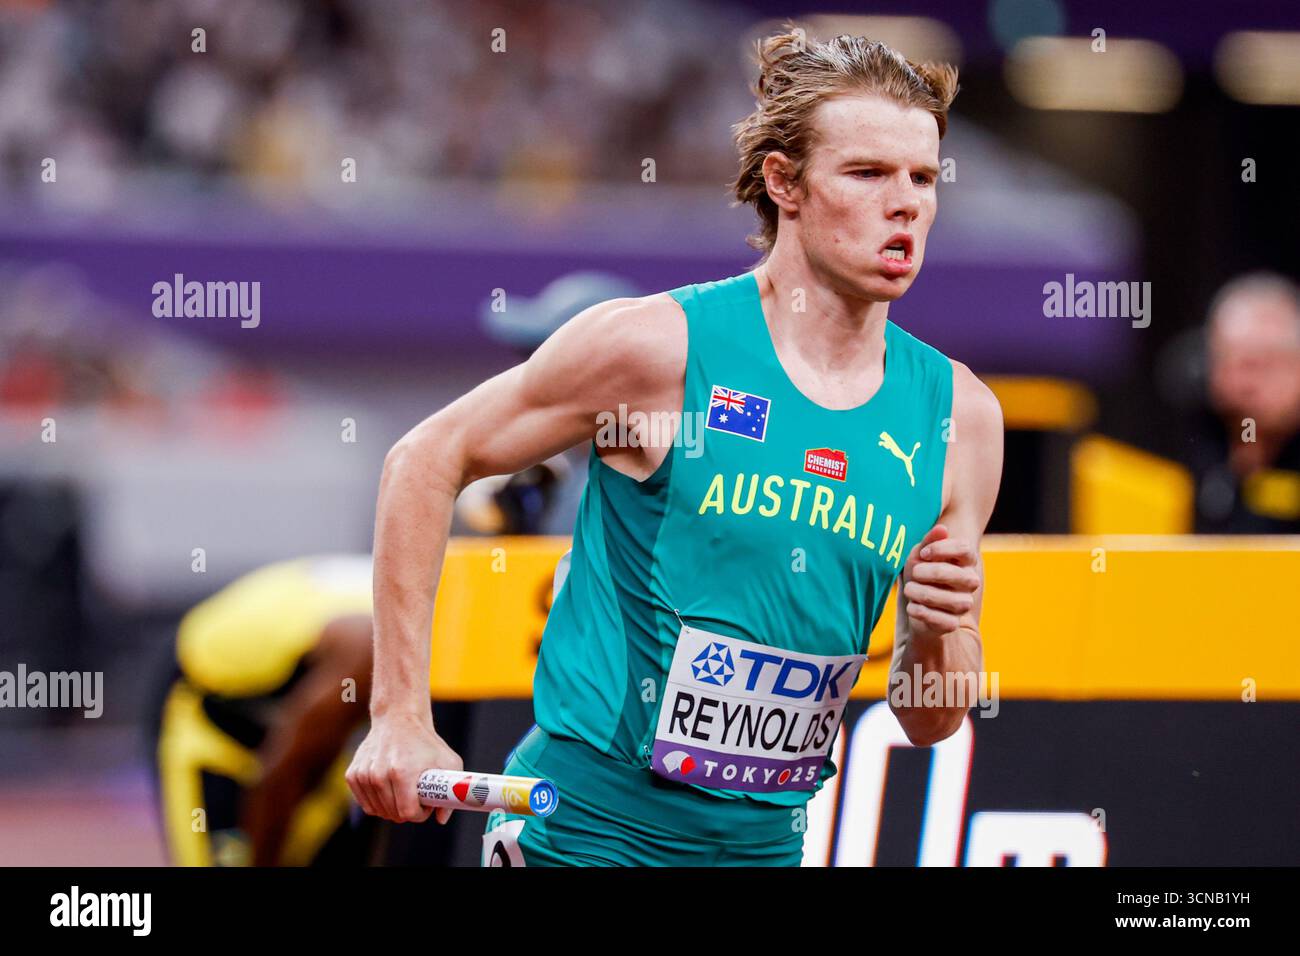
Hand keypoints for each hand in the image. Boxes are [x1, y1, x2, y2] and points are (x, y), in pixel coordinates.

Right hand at [346, 712, 463, 823]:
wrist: (398, 718)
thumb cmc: (425, 741)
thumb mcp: (449, 761)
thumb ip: (450, 792)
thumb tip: (441, 818)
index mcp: (402, 772)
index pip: (407, 813)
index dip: (420, 814)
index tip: (425, 805)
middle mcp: (379, 774)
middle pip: (393, 814)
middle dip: (407, 812)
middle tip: (416, 798)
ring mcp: (363, 774)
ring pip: (378, 811)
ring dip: (391, 808)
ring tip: (403, 791)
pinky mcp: (353, 774)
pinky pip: (365, 804)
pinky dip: (377, 802)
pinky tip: (389, 789)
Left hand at [901, 524, 979, 640]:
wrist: (913, 603)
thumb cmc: (919, 574)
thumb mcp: (919, 555)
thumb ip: (929, 541)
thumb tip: (942, 528)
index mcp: (965, 561)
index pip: (965, 549)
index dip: (943, 549)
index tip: (923, 553)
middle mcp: (969, 582)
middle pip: (960, 576)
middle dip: (932, 573)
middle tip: (914, 573)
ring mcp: (963, 604)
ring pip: (954, 601)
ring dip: (925, 594)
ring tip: (909, 590)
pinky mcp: (952, 623)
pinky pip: (944, 621)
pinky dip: (923, 613)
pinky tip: (912, 606)